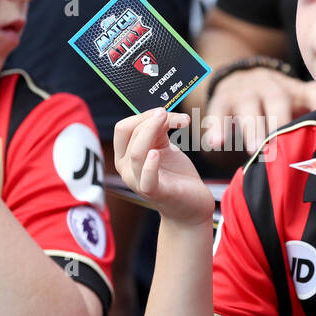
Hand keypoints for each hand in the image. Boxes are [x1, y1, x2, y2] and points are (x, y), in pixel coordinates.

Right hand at [113, 108, 213, 225]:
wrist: (192, 204)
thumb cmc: (176, 174)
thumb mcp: (165, 147)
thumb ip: (158, 130)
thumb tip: (160, 112)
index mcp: (126, 156)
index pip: (124, 128)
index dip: (143, 115)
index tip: (165, 111)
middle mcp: (126, 169)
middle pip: (130, 134)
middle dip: (152, 119)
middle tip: (175, 116)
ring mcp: (137, 182)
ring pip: (136, 152)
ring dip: (154, 131)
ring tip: (175, 120)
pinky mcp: (154, 193)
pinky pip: (146, 178)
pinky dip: (150, 164)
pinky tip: (158, 153)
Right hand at [203, 67, 315, 151]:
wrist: (241, 77)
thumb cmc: (277, 97)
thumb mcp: (299, 97)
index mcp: (290, 88)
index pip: (305, 96)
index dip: (312, 109)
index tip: (315, 129)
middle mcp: (267, 86)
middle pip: (274, 101)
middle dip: (276, 124)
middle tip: (280, 147)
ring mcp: (243, 92)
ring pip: (246, 107)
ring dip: (250, 128)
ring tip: (252, 149)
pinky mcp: (221, 100)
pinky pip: (217, 113)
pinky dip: (216, 127)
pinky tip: (216, 143)